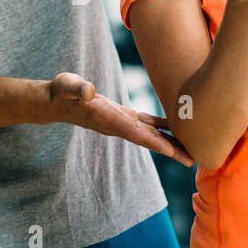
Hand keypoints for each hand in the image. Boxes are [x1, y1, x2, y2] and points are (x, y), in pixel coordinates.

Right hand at [45, 72, 192, 166]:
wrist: (55, 101)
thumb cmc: (61, 91)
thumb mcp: (68, 85)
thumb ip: (78, 89)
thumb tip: (89, 92)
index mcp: (109, 119)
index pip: (135, 133)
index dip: (155, 142)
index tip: (173, 153)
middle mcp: (118, 124)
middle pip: (148, 140)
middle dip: (169, 150)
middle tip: (192, 161)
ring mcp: (121, 121)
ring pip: (150, 134)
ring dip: (169, 142)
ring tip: (190, 149)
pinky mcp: (122, 114)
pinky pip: (146, 122)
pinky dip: (161, 125)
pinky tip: (175, 126)